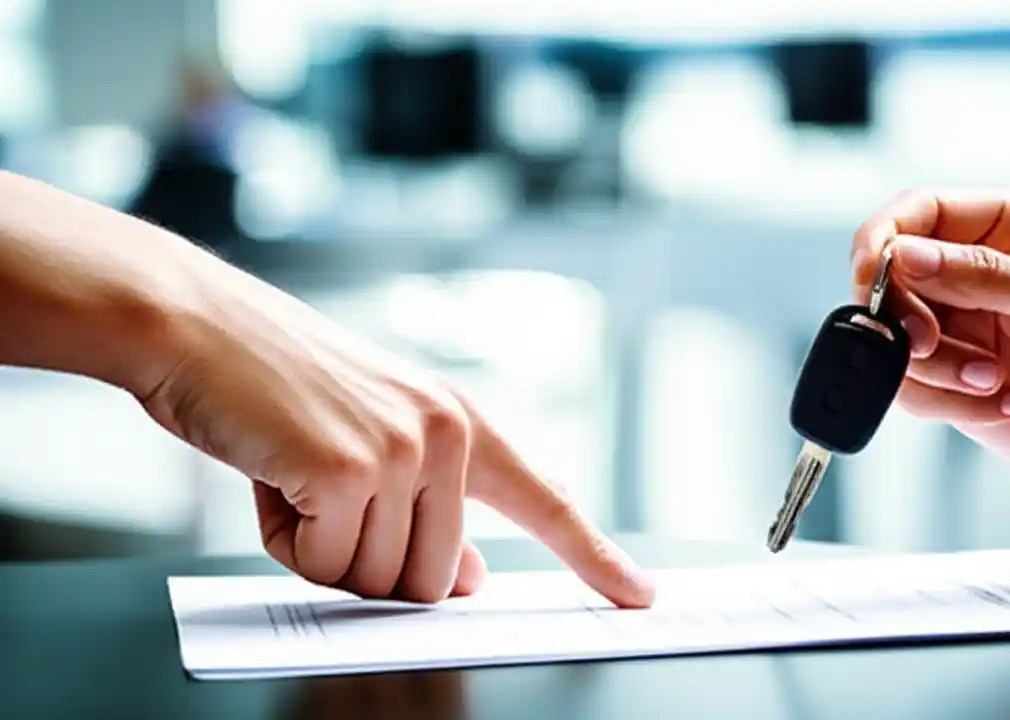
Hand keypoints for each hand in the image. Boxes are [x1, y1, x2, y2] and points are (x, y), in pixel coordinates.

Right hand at [140, 264, 653, 606]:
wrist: (201, 327)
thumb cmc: (280, 384)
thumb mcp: (376, 441)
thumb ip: (433, 509)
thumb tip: (471, 580)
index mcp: (463, 422)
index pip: (546, 499)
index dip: (594, 554)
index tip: (640, 594)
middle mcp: (447, 434)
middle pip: (431, 580)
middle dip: (366, 561)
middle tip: (321, 493)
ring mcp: (404, 451)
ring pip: (376, 580)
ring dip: (321, 548)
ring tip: (294, 471)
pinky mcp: (350, 470)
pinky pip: (324, 566)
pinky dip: (286, 540)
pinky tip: (271, 474)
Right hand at [850, 190, 1009, 505]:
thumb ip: (985, 275)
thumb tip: (904, 255)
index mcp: (1009, 228)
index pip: (915, 211)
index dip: (883, 241)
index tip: (876, 279)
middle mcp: (975, 272)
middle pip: (887, 276)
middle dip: (904, 317)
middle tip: (935, 345)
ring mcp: (959, 328)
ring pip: (890, 338)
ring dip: (937, 370)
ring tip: (997, 383)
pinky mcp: (949, 379)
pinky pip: (906, 386)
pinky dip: (945, 402)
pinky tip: (1004, 403)